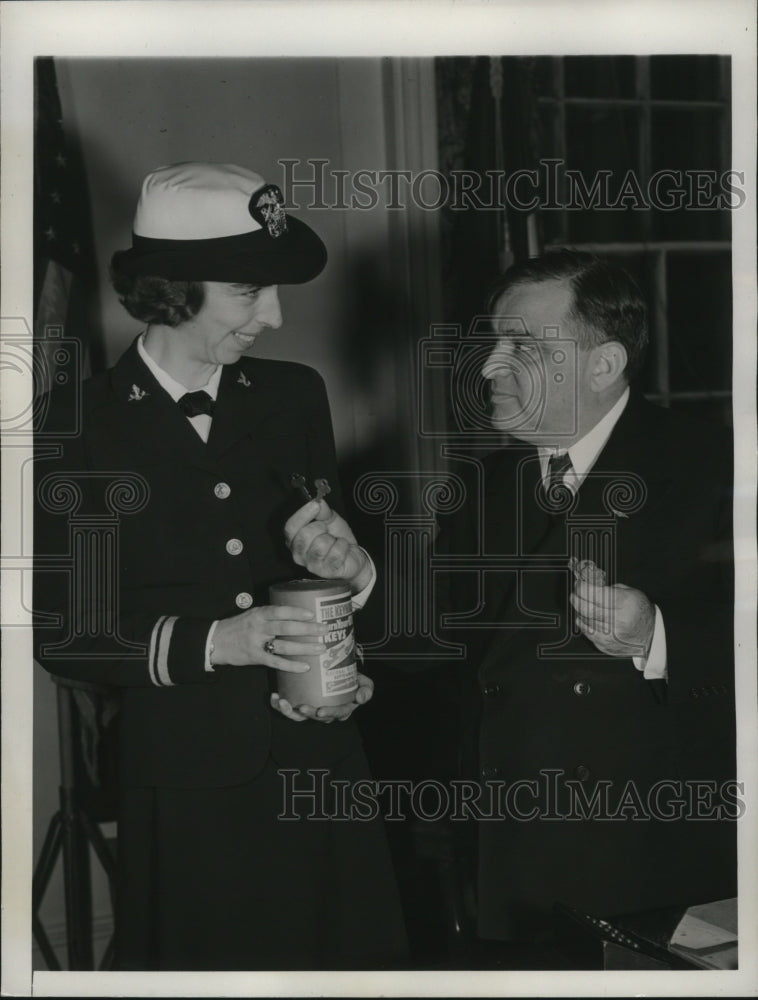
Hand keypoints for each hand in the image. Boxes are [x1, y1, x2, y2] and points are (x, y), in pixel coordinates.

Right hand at [210, 605, 327, 671]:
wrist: (216, 641)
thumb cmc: (239, 627)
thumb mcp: (253, 615)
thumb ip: (271, 615)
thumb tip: (297, 615)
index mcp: (259, 614)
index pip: (280, 611)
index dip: (296, 612)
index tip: (312, 613)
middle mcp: (258, 627)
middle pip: (286, 628)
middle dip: (307, 629)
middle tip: (324, 630)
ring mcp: (256, 643)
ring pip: (284, 646)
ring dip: (304, 648)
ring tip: (321, 648)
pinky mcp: (255, 657)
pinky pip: (276, 662)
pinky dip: (291, 665)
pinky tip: (305, 667)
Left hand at [269, 672, 373, 722]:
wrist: (340, 669)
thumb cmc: (353, 678)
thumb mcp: (365, 684)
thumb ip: (367, 690)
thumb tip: (360, 698)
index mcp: (342, 709)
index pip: (337, 714)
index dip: (329, 713)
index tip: (321, 710)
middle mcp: (325, 711)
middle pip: (315, 717)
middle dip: (307, 713)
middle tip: (301, 707)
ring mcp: (311, 707)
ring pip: (299, 715)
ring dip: (289, 711)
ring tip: (282, 702)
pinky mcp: (300, 701)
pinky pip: (288, 707)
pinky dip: (279, 705)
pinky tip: (275, 696)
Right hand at [284, 499, 371, 592]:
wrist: (352, 556)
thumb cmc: (337, 539)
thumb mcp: (330, 520)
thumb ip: (323, 511)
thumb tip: (319, 502)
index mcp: (295, 540)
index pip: (290, 528)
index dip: (302, 515)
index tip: (315, 504)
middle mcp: (299, 555)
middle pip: (304, 535)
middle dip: (320, 527)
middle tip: (327, 530)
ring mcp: (312, 565)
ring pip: (321, 544)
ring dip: (333, 539)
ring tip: (335, 542)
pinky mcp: (326, 571)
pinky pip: (336, 552)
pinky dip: (343, 546)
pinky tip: (343, 549)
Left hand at [570, 577, 654, 658]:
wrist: (651, 634)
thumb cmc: (640, 612)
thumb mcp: (630, 593)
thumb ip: (609, 589)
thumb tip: (590, 585)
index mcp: (624, 603)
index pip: (594, 594)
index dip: (582, 588)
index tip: (579, 584)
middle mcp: (618, 619)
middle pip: (586, 608)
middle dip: (576, 599)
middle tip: (574, 595)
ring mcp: (612, 634)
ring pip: (585, 621)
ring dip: (579, 612)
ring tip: (581, 605)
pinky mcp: (607, 644)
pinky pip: (588, 633)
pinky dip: (583, 625)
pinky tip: (583, 619)